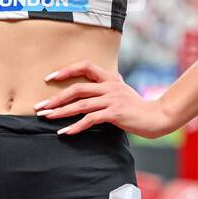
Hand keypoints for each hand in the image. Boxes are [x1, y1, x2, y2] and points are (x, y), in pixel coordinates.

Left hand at [35, 61, 175, 138]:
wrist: (158, 117)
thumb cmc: (139, 107)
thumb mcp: (124, 91)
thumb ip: (111, 86)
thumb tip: (100, 82)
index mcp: (110, 78)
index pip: (85, 66)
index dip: (66, 70)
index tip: (49, 78)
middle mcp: (110, 86)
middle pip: (77, 88)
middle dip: (56, 98)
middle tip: (40, 107)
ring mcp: (112, 100)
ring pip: (81, 104)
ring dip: (61, 112)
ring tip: (47, 118)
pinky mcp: (115, 114)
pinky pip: (91, 119)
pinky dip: (76, 126)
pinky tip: (66, 132)